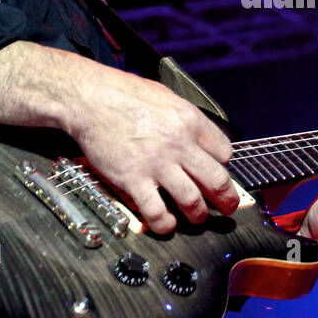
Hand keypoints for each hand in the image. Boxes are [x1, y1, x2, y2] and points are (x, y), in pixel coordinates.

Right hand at [62, 64, 239, 233]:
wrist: (90, 99)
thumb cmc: (124, 93)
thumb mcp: (166, 97)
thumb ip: (185, 119)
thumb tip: (198, 138)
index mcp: (190, 121)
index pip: (223, 152)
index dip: (223, 165)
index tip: (217, 171)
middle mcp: (179, 144)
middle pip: (216, 180)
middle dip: (226, 199)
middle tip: (227, 207)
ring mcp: (157, 164)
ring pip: (191, 201)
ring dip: (198, 215)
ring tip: (197, 218)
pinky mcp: (133, 179)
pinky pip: (156, 211)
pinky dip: (165, 223)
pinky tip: (167, 223)